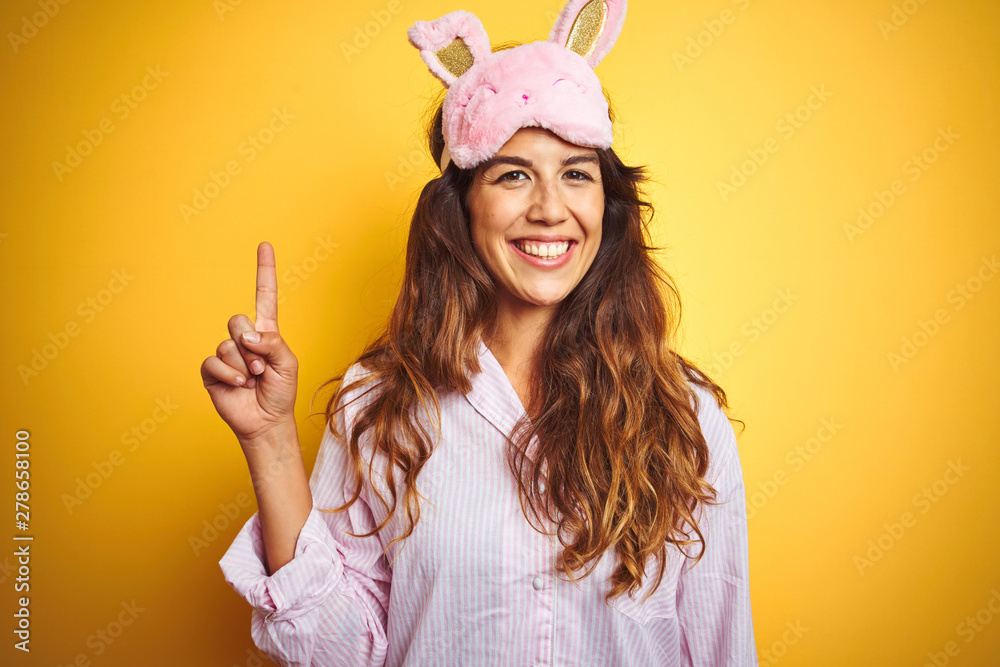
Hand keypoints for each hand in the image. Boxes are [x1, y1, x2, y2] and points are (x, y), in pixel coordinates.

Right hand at [201, 242, 297, 445]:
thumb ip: (272, 342)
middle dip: (251, 345)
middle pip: (238, 320)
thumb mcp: (288, 363)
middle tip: (262, 368)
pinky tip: (239, 385)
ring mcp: (227, 353)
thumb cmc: (281, 391)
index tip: (265, 245)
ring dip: (245, 364)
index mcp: (266, 332)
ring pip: (228, 344)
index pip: (265, 295)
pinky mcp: (212, 370)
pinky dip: (230, 374)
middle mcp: (244, 338)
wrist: (266, 421)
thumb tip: (246, 334)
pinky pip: (214, 361)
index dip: (264, 270)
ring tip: (253, 380)